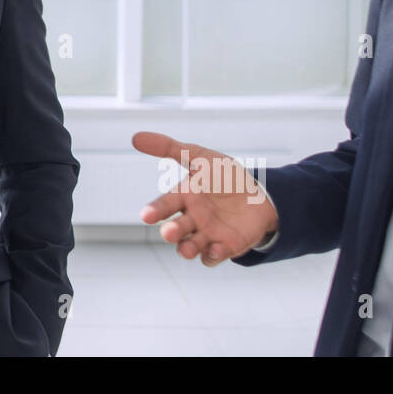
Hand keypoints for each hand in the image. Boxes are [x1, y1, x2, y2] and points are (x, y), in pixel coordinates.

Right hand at [132, 131, 277, 266]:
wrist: (258, 194)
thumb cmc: (222, 176)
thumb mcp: (199, 157)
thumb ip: (168, 148)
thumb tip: (134, 136)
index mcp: (183, 197)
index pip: (165, 205)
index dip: (155, 210)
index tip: (146, 215)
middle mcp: (191, 218)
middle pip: (176, 228)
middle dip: (171, 231)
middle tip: (168, 232)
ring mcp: (207, 234)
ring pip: (190, 246)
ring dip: (186, 249)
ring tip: (186, 249)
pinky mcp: (224, 247)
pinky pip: (214, 256)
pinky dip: (213, 255)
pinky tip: (217, 249)